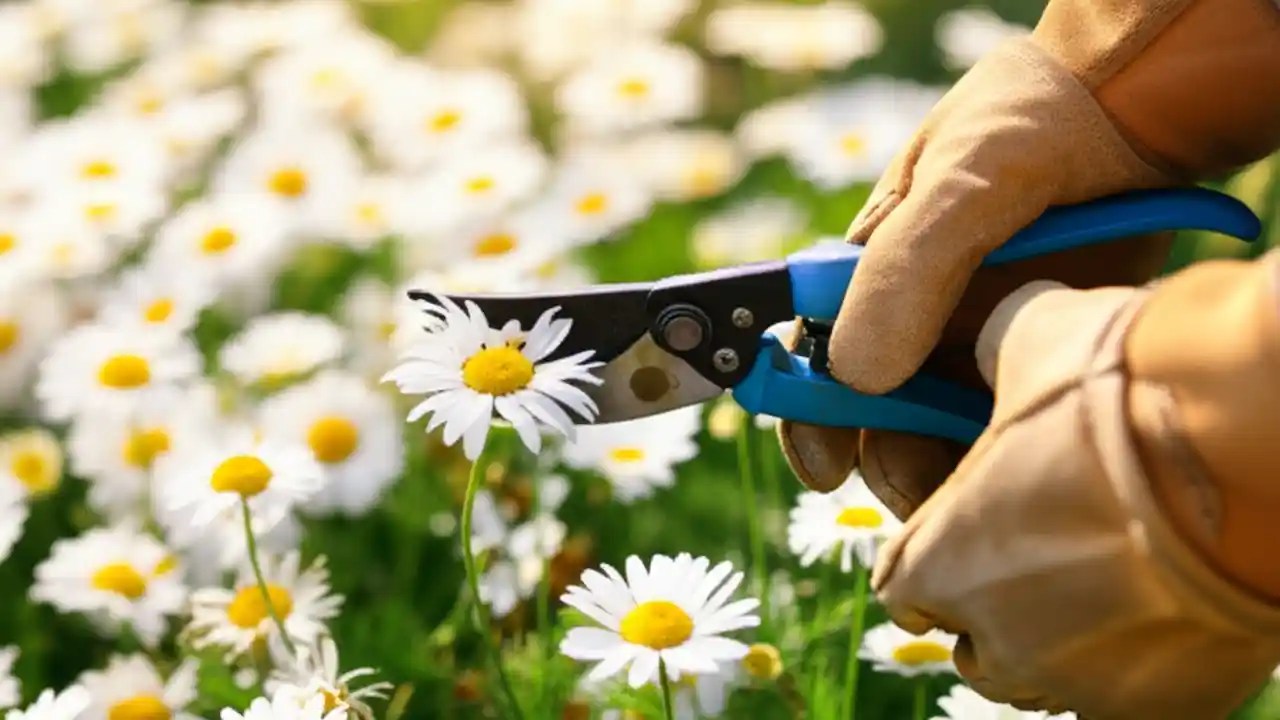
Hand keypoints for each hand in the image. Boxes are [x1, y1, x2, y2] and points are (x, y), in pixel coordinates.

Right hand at [779, 33, 1171, 507]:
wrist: (1133, 112)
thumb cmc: (1029, 126)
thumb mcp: (964, 178)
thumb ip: (908, 267)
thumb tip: (855, 375)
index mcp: (863, 280)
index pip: (813, 362)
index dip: (808, 420)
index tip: (828, 469)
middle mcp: (909, 323)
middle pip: (873, 423)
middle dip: (892, 465)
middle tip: (935, 496)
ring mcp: (972, 349)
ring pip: (942, 441)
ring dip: (960, 474)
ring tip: (1005, 477)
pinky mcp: (1033, 366)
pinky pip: (1012, 431)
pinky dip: (1020, 456)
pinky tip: (1046, 456)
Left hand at [871, 280, 1279, 718]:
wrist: (1258, 439)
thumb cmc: (1125, 384)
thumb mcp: (1029, 339)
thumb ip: (991, 359)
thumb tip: (997, 348)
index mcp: (938, 564)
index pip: (900, 588)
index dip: (929, 556)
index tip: (961, 530)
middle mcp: (1000, 641)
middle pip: (974, 645)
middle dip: (993, 606)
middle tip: (1041, 548)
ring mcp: (1086, 684)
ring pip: (1048, 678)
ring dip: (1061, 639)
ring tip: (1105, 575)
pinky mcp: (1171, 706)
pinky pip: (1132, 694)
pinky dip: (1140, 659)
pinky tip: (1167, 599)